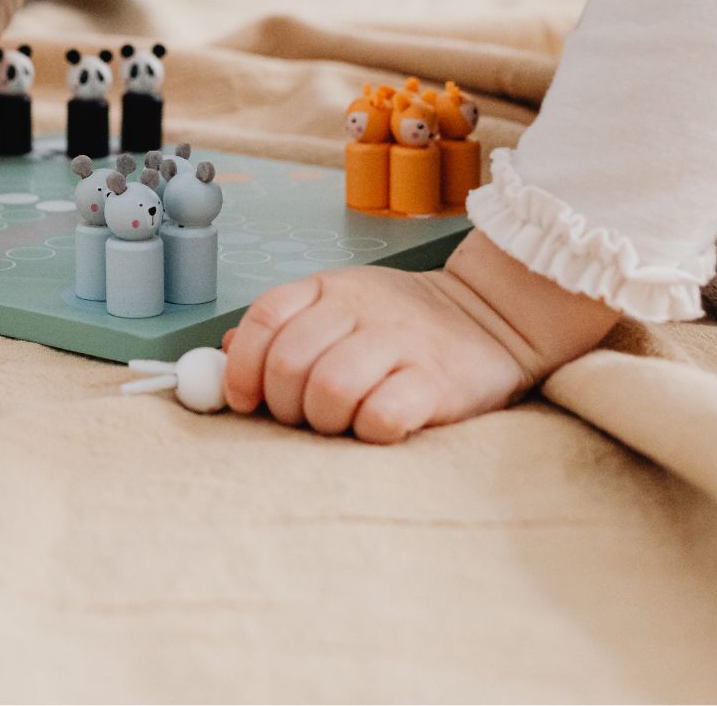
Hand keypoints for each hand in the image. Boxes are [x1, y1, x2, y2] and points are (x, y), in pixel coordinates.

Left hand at [221, 234, 621, 442]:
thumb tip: (224, 354)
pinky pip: (382, 414)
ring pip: (329, 389)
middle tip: (305, 416)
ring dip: (325, 420)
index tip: (245, 399)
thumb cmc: (403, 326)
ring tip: (343, 422)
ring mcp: (400, 343)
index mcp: (330, 288)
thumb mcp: (340, 309)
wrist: (492, 318)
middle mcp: (361, 308)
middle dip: (285, 404)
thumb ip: (285, 329)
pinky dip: (370, 429)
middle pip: (290, 362)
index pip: (266, 317)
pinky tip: (380, 425)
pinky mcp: (436, 382)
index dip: (243, 364)